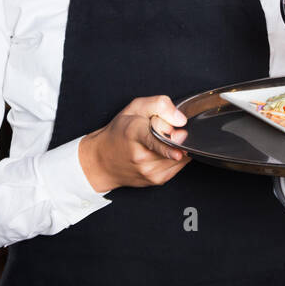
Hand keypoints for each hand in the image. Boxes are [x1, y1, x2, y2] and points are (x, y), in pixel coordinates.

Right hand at [77, 95, 192, 192]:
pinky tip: (161, 152)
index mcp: (134, 133)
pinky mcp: (157, 180)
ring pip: (181, 155)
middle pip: (174, 144)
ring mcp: (149, 171)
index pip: (154, 138)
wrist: (102, 161)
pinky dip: (176, 156)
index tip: (182, 137)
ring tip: (159, 142)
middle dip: (177, 135)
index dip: (169, 139)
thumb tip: (181, 119)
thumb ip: (159, 105)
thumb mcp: (135, 108)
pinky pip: (180, 165)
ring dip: (177, 147)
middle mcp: (141, 155)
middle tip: (164, 131)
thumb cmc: (120, 132)